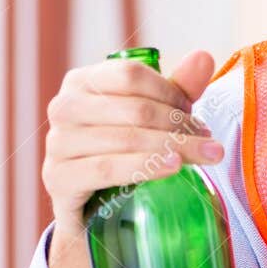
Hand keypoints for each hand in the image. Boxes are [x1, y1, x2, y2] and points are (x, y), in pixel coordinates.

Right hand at [42, 50, 220, 267]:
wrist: (90, 211)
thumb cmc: (121, 155)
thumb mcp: (150, 119)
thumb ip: (176, 88)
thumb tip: (204, 57)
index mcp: (82, 82)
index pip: (132, 75)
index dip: (170, 92)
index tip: (196, 115)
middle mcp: (64, 107)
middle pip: (135, 109)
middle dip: (179, 125)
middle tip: (209, 143)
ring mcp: (57, 143)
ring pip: (126, 139)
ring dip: (173, 147)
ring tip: (204, 156)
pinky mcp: (58, 178)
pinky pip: (107, 168)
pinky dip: (143, 166)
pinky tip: (171, 168)